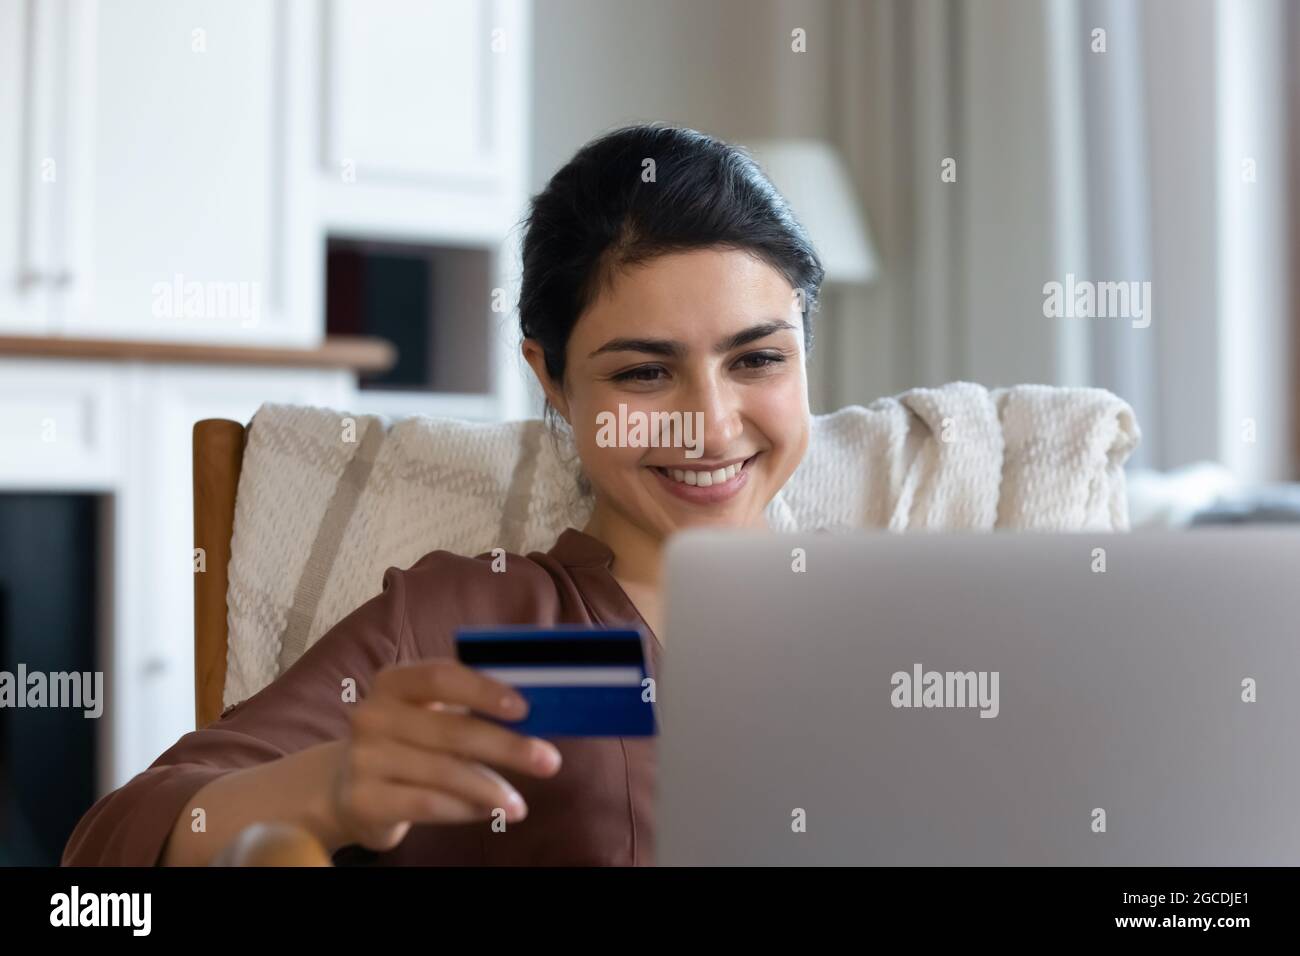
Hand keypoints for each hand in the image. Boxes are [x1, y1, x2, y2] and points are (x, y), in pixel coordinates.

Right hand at [327, 659, 561, 851]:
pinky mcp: (363, 799)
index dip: (484, 690)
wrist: (349, 788)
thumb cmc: (409, 741)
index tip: (524, 708)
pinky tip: (488, 812)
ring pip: (443, 772)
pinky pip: (427, 804)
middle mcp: (372, 714)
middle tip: (549, 761)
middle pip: (451, 728)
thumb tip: (540, 710)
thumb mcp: (431, 713)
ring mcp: (364, 758)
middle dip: (507, 746)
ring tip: (520, 804)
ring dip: (491, 788)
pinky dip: (465, 809)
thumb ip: (473, 706)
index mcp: (393, 681)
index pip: (441, 676)